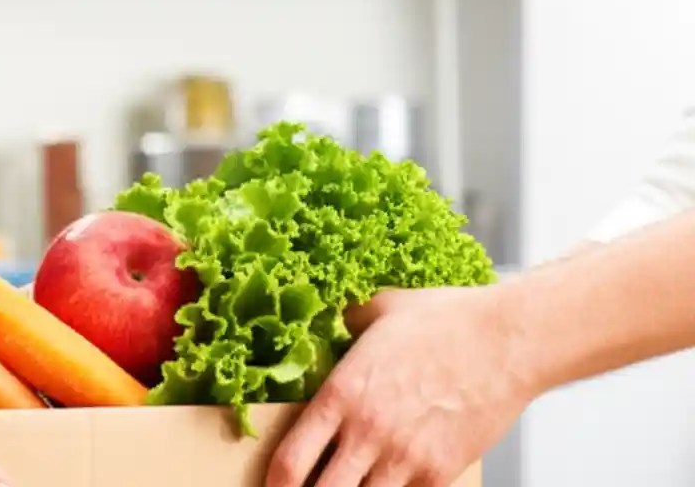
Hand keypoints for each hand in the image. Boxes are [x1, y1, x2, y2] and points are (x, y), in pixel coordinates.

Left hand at [265, 286, 533, 486]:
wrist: (508, 340)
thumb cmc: (446, 320)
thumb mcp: (378, 308)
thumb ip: (343, 322)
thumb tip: (324, 319)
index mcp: (342, 393)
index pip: (290, 460)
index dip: (273, 482)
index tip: (269, 485)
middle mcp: (368, 431)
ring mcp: (405, 457)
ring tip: (350, 482)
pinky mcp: (440, 472)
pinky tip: (389, 482)